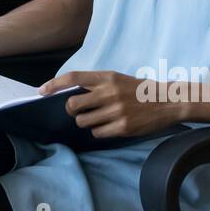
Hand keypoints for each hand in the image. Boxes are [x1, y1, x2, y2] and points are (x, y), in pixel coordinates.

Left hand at [39, 70, 183, 137]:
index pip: (73, 78)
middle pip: (72, 104)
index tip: (42, 91)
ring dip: (85, 122)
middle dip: (71, 110)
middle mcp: (109, 93)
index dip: (54, 84)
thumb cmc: (138, 90)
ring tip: (98, 118)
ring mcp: (116, 111)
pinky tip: (109, 126)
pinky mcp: (122, 127)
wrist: (167, 101)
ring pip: (83, 121)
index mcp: (107, 78)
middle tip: (78, 111)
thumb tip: (70, 93)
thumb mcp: (117, 79)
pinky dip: (98, 131)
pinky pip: (97, 133)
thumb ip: (96, 84)